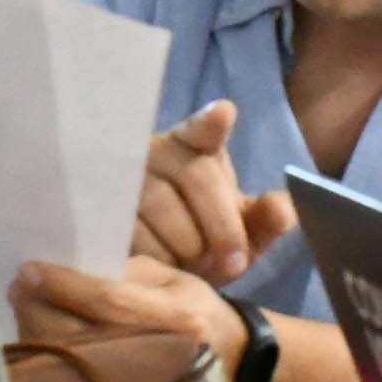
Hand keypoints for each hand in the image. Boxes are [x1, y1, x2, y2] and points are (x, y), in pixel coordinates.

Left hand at [11, 251, 247, 362]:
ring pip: (68, 362)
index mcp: (176, 318)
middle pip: (80, 336)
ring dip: (37, 330)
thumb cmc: (197, 312)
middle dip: (39, 308)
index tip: (31, 270)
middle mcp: (156, 357)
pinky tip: (42, 334)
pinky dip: (48, 356)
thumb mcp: (173, 280)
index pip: (109, 302)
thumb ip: (127, 272)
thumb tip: (70, 272)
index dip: (65, 286)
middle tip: (20, 285)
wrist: (231, 365)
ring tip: (29, 306)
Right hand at [128, 102, 294, 283]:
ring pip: (159, 205)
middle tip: (234, 263)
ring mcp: (126, 176)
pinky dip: (155, 254)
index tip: (223, 115)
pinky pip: (129, 229)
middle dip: (221, 225)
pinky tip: (166, 266)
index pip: (204, 127)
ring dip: (187, 243)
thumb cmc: (211, 236)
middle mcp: (158, 150)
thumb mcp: (248, 231)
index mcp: (198, 144)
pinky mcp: (101, 207)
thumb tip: (281, 210)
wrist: (166, 267)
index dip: (212, 122)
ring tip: (199, 266)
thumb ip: (269, 219)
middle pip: (195, 177)